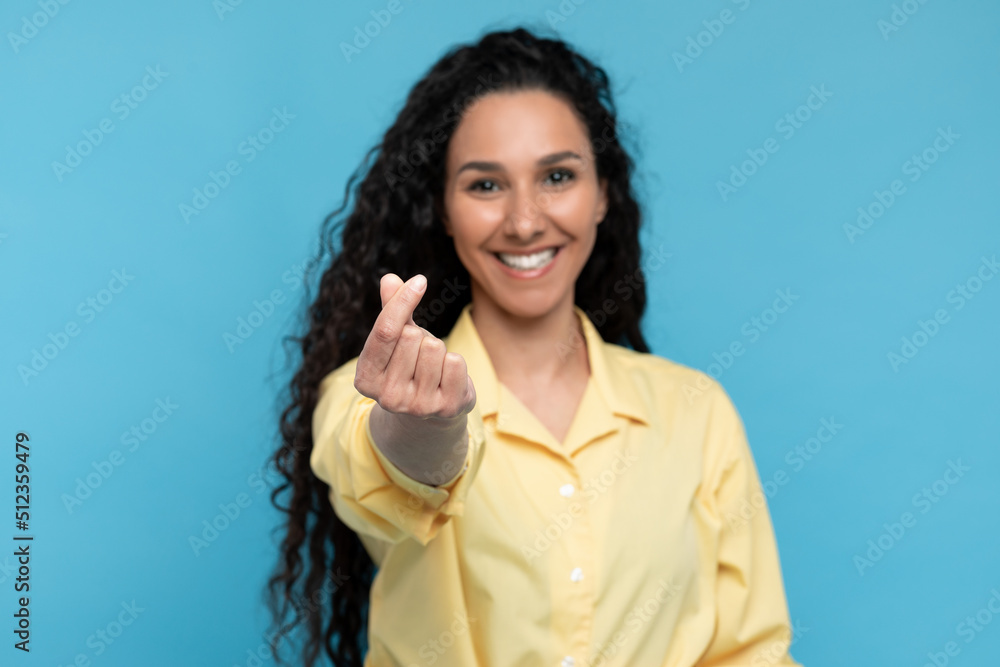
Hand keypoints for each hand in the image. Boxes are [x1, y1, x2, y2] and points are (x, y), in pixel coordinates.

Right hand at [354, 273, 475, 420]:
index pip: (385, 331)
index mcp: (366, 379)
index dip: (402, 302)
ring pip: (435, 347)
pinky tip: (447, 378)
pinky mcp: (445, 408)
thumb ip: (392, 310)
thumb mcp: (397, 339)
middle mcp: (387, 397)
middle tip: (418, 356)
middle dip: (420, 337)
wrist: (431, 414)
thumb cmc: (410, 366)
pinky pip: (455, 362)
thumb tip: (389, 279)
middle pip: (412, 336)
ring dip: (438, 350)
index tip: (419, 280)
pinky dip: (455, 363)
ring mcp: (417, 406)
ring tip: (433, 368)